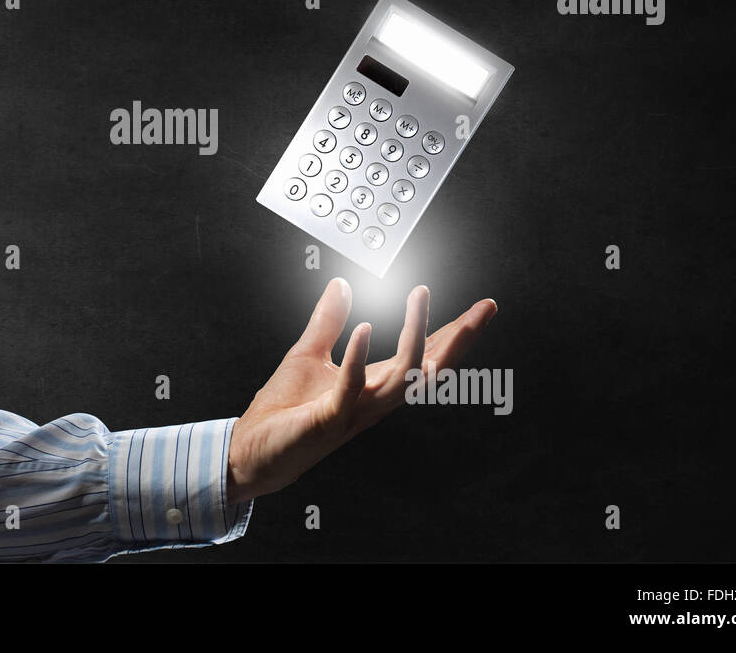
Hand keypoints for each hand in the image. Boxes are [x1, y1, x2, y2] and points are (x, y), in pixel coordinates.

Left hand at [226, 278, 496, 502]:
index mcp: (374, 384)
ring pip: (401, 377)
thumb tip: (342, 284)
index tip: (479, 309)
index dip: (452, 332)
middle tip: (483, 310)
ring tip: (421, 298)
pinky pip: (351, 388)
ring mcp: (355, 411)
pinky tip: (364, 328)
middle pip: (429, 369)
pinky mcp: (329, 419)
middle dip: (459, 339)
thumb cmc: (283, 411)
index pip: (422, 355)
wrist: (252, 451)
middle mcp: (373, 399)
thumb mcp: (308, 354)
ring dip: (414, 336)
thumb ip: (328, 321)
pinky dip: (358, 358)